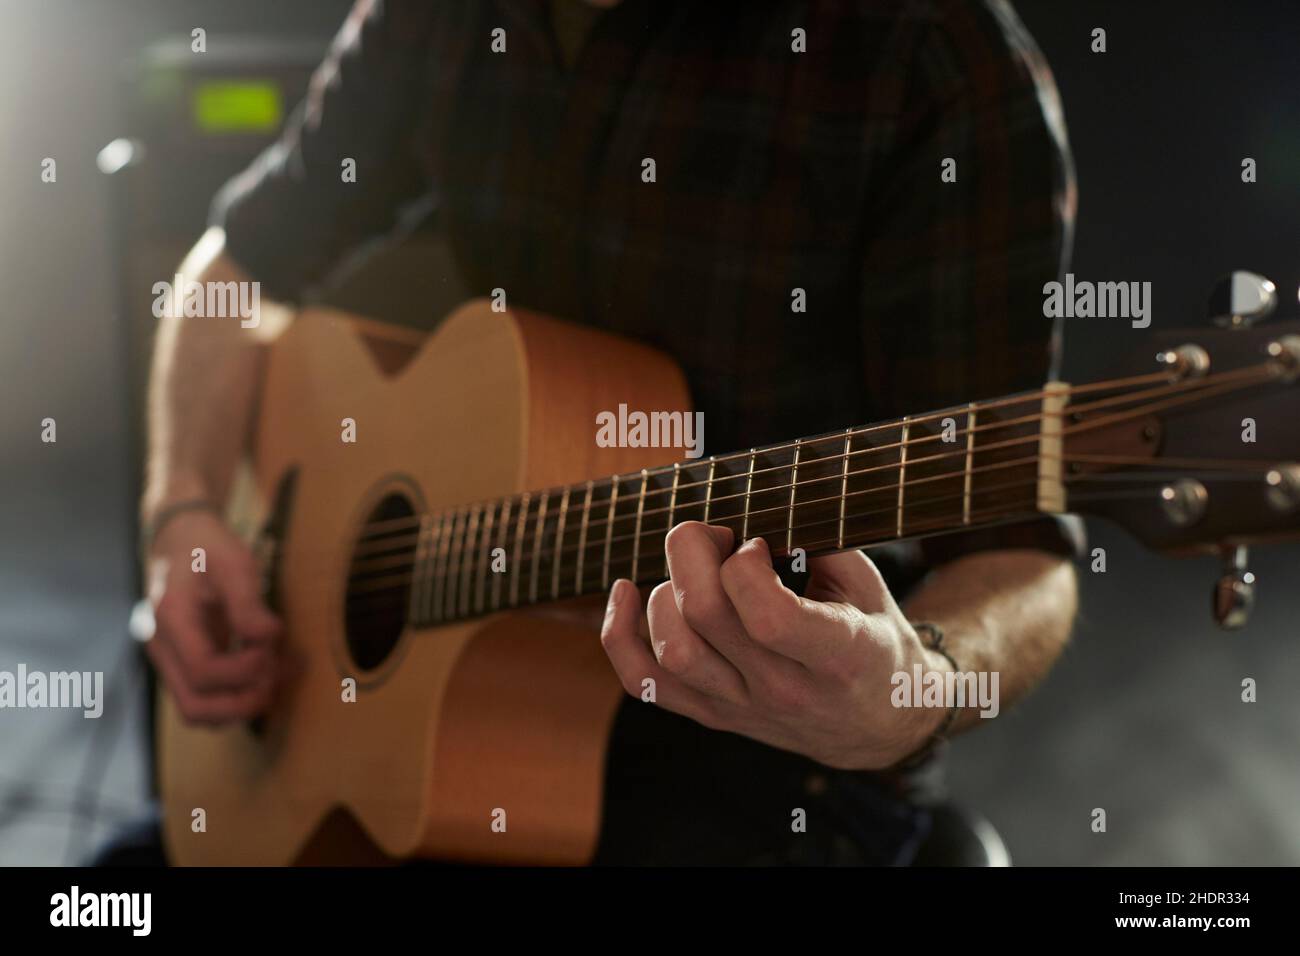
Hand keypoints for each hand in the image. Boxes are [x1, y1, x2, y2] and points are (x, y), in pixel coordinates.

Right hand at [144, 510, 283, 724]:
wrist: (181, 541)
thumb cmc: (208, 548)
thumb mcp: (234, 562)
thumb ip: (248, 602)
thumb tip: (267, 638)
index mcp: (171, 618)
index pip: (202, 670)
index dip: (243, 671)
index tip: (271, 651)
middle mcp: (162, 647)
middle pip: (195, 707)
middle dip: (243, 703)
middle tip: (276, 677)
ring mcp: (170, 660)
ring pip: (199, 711)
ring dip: (241, 706)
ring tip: (275, 676)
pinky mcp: (183, 664)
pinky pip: (207, 697)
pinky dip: (237, 696)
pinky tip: (267, 673)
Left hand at [599, 522, 949, 769]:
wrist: (876, 724)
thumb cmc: (872, 640)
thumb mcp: (869, 586)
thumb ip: (821, 543)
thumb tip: (759, 510)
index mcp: (837, 655)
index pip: (768, 616)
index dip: (745, 563)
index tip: (755, 544)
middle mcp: (785, 689)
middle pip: (704, 616)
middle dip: (693, 552)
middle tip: (715, 538)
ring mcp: (742, 707)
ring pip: (671, 650)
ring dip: (664, 591)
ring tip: (693, 573)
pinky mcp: (711, 714)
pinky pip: (644, 682)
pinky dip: (619, 634)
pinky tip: (626, 593)